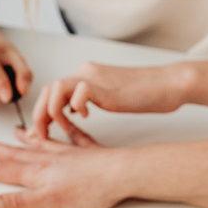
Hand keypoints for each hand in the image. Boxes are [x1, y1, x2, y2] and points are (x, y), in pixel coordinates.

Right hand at [0, 126, 128, 207]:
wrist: (119, 173)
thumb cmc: (88, 189)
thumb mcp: (48, 202)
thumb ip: (19, 201)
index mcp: (38, 173)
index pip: (4, 171)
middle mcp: (49, 159)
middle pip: (17, 154)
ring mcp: (67, 153)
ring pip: (40, 143)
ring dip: (25, 139)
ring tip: (14, 132)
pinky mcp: (87, 151)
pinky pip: (72, 136)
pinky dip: (65, 129)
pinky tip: (64, 122)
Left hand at [32, 62, 190, 138]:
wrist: (167, 84)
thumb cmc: (142, 93)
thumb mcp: (107, 96)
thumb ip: (88, 99)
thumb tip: (71, 110)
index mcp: (85, 74)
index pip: (52, 89)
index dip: (42, 110)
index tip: (43, 130)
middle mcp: (86, 72)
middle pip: (48, 88)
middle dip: (41, 114)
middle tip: (42, 135)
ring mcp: (94, 78)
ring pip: (57, 89)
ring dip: (54, 112)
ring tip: (64, 128)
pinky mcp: (105, 87)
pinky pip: (78, 94)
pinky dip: (76, 108)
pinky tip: (88, 117)